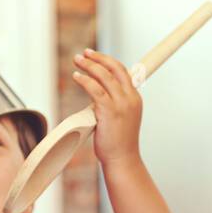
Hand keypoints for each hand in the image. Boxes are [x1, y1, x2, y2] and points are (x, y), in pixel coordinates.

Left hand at [72, 48, 142, 167]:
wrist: (123, 159)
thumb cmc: (118, 142)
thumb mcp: (120, 118)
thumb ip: (112, 103)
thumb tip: (96, 94)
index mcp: (135, 98)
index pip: (123, 72)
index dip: (108, 61)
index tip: (95, 56)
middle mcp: (130, 98)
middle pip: (115, 68)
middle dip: (99, 58)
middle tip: (84, 53)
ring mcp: (121, 104)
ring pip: (104, 76)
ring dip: (89, 65)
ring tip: (77, 60)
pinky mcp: (109, 111)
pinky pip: (95, 89)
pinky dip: (85, 80)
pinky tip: (76, 76)